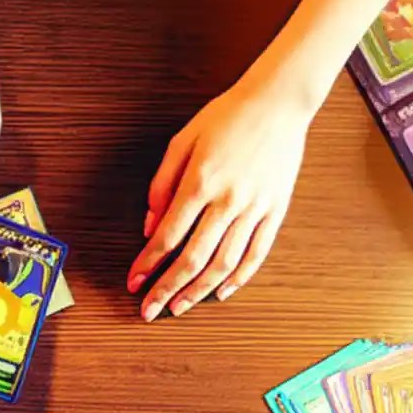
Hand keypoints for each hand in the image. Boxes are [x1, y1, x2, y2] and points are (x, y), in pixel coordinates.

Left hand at [127, 79, 310, 319]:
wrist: (278, 102)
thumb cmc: (227, 117)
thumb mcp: (182, 141)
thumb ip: (161, 185)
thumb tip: (149, 227)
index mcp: (200, 182)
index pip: (167, 237)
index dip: (147, 264)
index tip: (133, 282)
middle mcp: (228, 200)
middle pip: (193, 258)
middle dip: (167, 288)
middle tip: (150, 310)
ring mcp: (255, 208)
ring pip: (224, 263)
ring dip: (199, 290)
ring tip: (180, 307)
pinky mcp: (276, 210)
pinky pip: (257, 253)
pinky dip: (239, 278)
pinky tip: (222, 292)